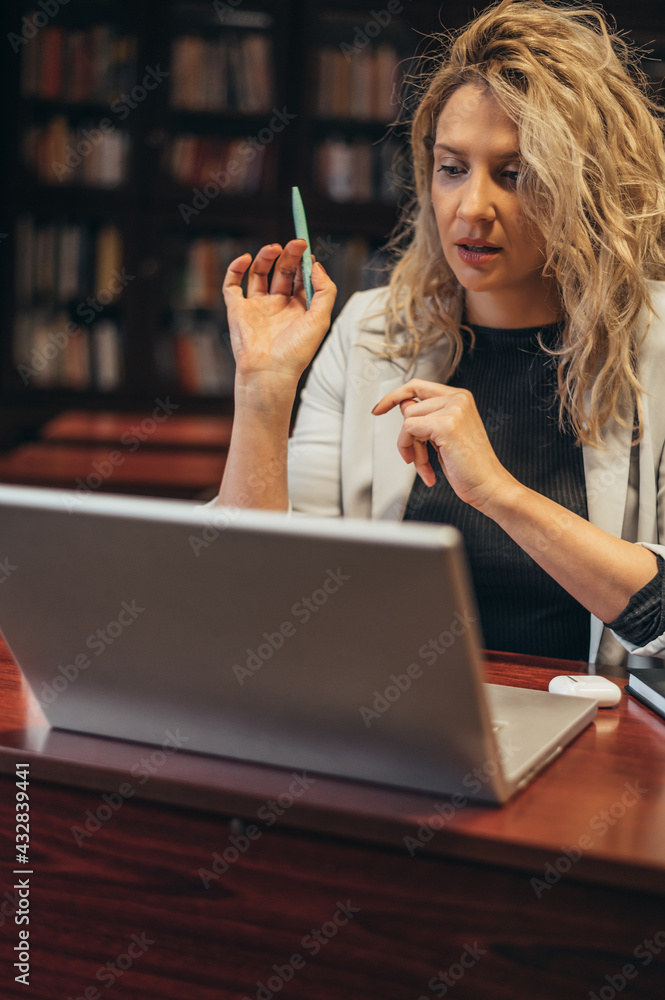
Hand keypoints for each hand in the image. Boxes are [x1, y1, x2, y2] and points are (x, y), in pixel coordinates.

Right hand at [222, 240, 336, 391]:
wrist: (269, 371)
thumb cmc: (297, 351)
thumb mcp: (321, 319)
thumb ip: (325, 290)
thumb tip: (316, 265)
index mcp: (298, 309)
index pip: (301, 278)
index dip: (304, 262)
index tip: (307, 250)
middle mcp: (278, 305)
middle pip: (282, 271)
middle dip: (289, 256)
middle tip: (295, 243)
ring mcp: (256, 306)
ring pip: (259, 273)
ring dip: (266, 257)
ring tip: (274, 247)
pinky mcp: (237, 309)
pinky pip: (232, 284)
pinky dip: (235, 268)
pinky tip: (246, 258)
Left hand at [372, 379, 516, 512]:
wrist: (489, 487)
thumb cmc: (470, 468)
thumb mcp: (443, 436)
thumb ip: (426, 418)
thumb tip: (402, 406)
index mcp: (460, 398)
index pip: (418, 386)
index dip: (395, 396)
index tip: (378, 409)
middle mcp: (458, 399)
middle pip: (409, 407)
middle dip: (409, 437)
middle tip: (419, 459)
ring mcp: (453, 409)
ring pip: (407, 419)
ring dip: (411, 448)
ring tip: (426, 466)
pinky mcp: (446, 424)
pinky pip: (408, 429)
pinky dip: (410, 450)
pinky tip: (425, 470)